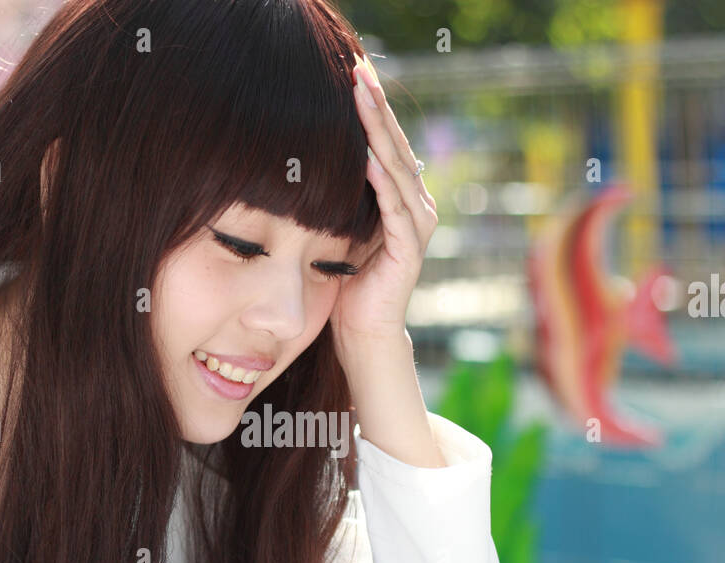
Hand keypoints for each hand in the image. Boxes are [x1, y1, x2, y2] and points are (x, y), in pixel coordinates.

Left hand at [329, 53, 439, 361]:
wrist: (362, 330)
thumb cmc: (346, 281)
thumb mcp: (339, 226)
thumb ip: (340, 195)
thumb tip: (308, 160)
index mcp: (400, 196)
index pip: (385, 140)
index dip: (370, 107)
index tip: (353, 70)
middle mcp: (415, 204)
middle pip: (395, 144)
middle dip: (376, 106)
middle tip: (360, 68)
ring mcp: (416, 225)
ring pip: (396, 167)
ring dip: (379, 132)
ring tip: (363, 98)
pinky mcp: (409, 248)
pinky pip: (394, 207)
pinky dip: (381, 181)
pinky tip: (367, 156)